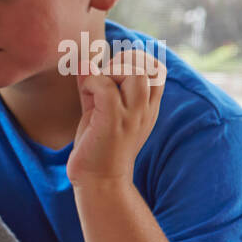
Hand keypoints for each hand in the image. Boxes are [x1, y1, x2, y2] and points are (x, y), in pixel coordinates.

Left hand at [67, 48, 164, 185]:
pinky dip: (92, 83)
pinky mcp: (113, 122)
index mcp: (147, 106)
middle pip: (148, 66)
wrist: (99, 182)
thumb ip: (95, 86)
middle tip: (104, 77)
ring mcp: (131, 115)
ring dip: (110, 71)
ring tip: (96, 86)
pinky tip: (85, 95)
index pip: (157, 69)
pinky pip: (106, 88)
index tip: (114, 70)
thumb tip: (84, 62)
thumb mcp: (99, 111)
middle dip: (123, 61)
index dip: (136, 60)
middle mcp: (144, 109)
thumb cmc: (98, 147)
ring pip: (133, 73)